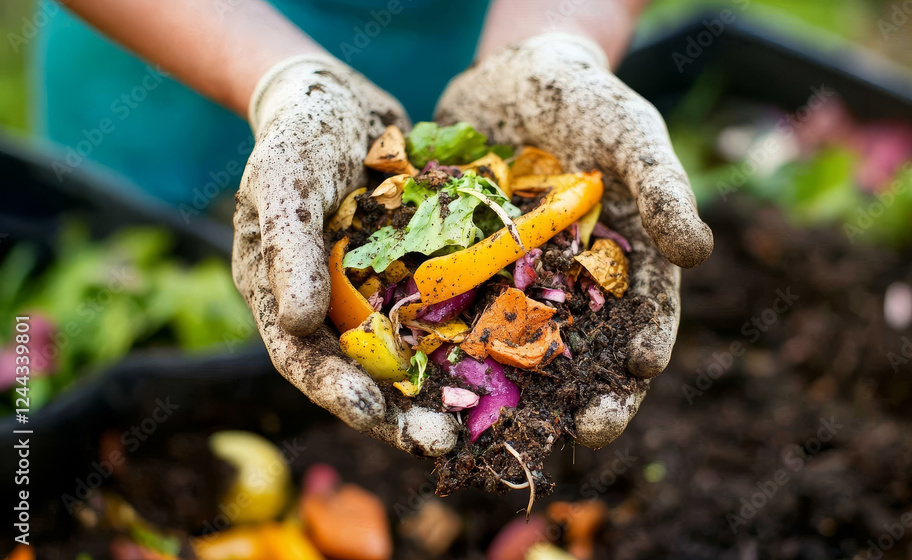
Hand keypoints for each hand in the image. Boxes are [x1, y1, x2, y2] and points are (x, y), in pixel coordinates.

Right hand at [232, 55, 459, 455]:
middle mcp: (328, 309)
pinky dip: (468, 341)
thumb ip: (289, 246)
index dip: (336, 391)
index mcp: (281, 296)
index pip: (302, 358)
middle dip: (399, 412)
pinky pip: (443, 316)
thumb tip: (299, 322)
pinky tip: (505, 360)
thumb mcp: (287, 178)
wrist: (343, 100)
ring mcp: (373, 296)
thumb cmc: (301, 134)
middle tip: (442, 441)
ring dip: (438, 391)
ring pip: (407, 356)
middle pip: (360, 373)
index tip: (375, 415)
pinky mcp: (414, 279)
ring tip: (478, 422)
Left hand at [436, 33, 712, 447]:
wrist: (514, 72)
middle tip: (584, 430)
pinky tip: (443, 372)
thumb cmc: (588, 101)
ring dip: (518, 392)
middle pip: (584, 353)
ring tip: (516, 426)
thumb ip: (663, 188)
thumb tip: (699, 252)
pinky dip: (452, 345)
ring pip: (517, 349)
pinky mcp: (464, 272)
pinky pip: (457, 313)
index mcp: (622, 266)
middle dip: (587, 394)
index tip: (638, 372)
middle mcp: (569, 289)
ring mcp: (515, 285)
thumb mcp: (630, 135)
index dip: (645, 348)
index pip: (644, 319)